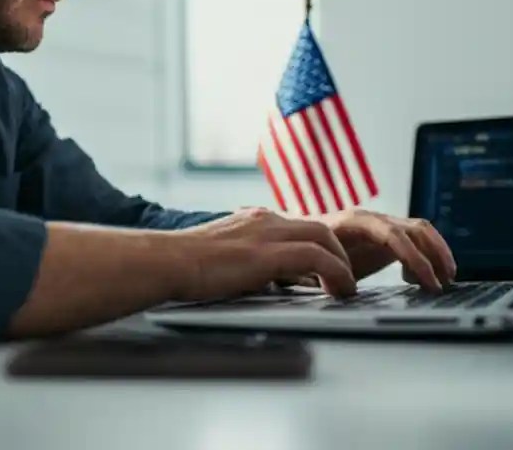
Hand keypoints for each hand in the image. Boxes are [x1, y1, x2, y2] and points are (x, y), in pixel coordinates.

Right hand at [170, 206, 356, 299]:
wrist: (165, 261)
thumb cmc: (181, 266)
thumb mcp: (218, 257)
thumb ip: (239, 262)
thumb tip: (250, 282)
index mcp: (251, 220)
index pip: (296, 227)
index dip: (316, 248)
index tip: (323, 272)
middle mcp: (264, 220)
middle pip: (318, 227)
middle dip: (337, 253)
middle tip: (343, 279)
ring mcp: (267, 233)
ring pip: (324, 237)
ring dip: (342, 264)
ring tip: (346, 289)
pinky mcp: (268, 253)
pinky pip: (316, 257)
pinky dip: (335, 273)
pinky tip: (339, 291)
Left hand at [317, 208, 456, 291]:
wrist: (297, 240)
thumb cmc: (304, 254)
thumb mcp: (313, 264)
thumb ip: (328, 273)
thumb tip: (345, 289)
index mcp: (354, 222)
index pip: (393, 234)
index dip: (414, 257)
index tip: (428, 282)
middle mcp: (372, 220)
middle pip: (415, 229)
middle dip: (434, 255)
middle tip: (444, 283)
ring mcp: (381, 225)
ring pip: (420, 232)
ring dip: (437, 254)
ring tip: (445, 280)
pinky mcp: (385, 236)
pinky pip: (415, 240)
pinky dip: (426, 257)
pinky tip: (420, 281)